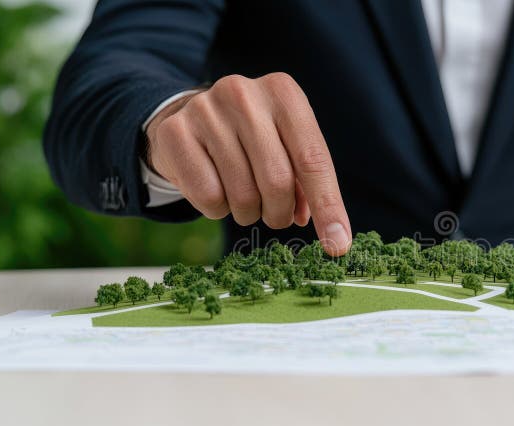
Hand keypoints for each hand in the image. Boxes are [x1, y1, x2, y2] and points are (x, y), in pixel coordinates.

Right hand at [146, 73, 351, 255]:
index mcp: (283, 93)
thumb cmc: (251, 140)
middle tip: (276, 217)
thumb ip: (308, 184)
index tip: (338, 244)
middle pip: (278, 180)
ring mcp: (205, 110)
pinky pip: (209, 197)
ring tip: (245, 200)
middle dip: (280, 214)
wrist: (189, 118)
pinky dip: (217, 210)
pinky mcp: (175, 133)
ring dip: (249, 213)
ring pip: (243, 194)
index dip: (328, 207)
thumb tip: (332, 232)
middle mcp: (244, 94)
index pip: (313, 159)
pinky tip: (217, 190)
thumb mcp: (286, 147)